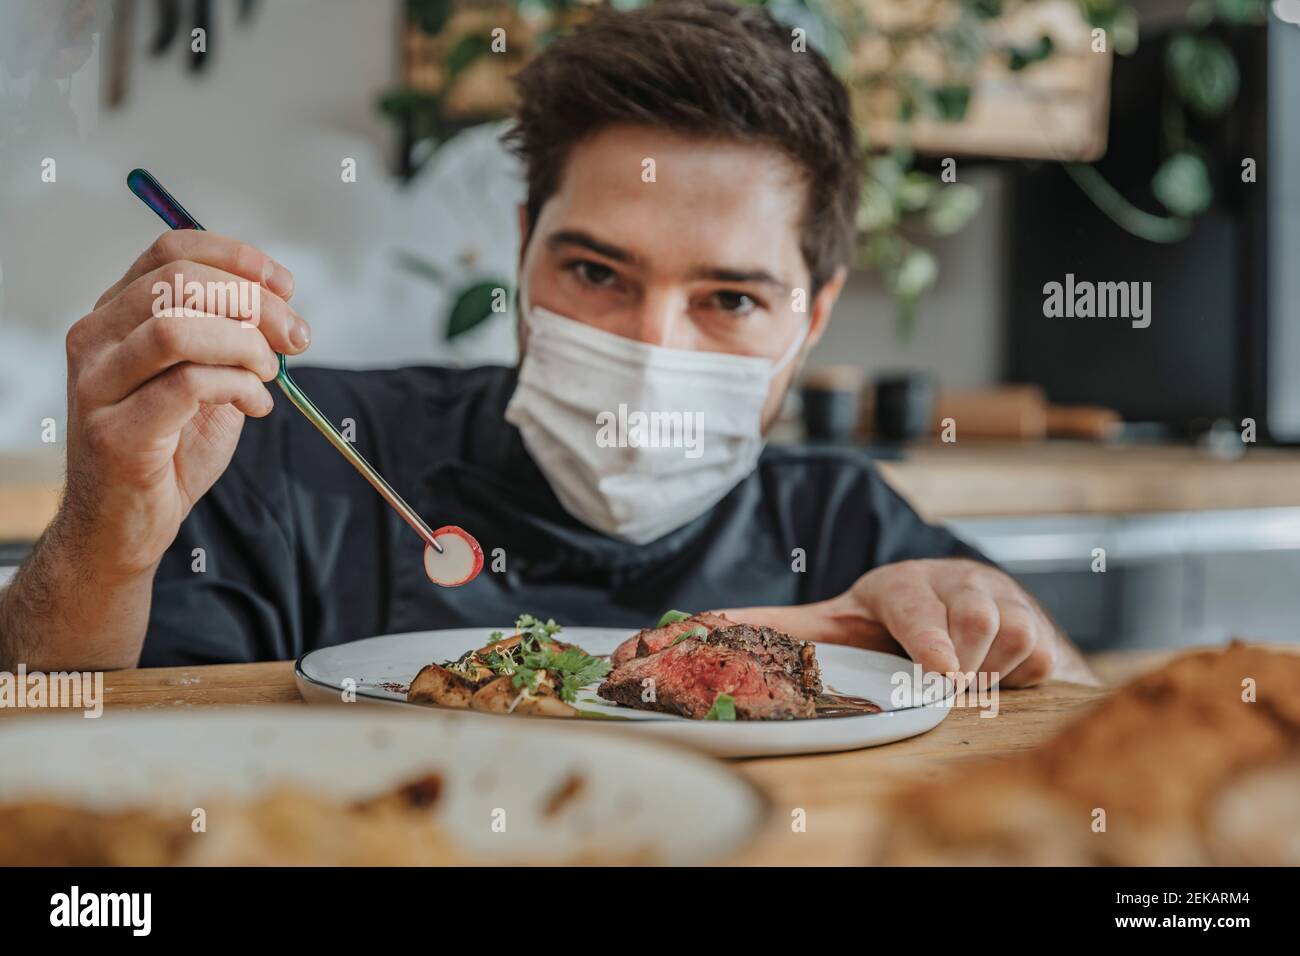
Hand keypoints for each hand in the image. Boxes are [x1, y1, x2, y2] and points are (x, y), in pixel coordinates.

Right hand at [62, 230, 308, 577]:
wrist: (127, 526)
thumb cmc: (168, 452)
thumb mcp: (208, 380)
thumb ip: (232, 337)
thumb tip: (281, 304)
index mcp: (117, 316)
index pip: (172, 251)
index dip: (237, 258)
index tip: (283, 285)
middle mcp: (96, 340)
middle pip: (179, 281)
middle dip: (255, 302)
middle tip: (295, 337)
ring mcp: (98, 385)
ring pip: (177, 326)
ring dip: (244, 345)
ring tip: (268, 374)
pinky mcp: (116, 431)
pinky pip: (188, 384)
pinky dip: (239, 388)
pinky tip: (254, 407)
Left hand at [720, 559, 1094, 686]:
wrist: (957, 609)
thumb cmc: (884, 623)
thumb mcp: (832, 621)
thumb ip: (774, 626)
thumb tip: (701, 624)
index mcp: (898, 583)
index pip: (916, 603)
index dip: (930, 636)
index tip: (940, 672)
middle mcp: (953, 581)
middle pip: (980, 618)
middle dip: (968, 660)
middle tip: (948, 682)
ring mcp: (1001, 598)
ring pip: (1016, 635)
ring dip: (991, 670)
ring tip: (961, 675)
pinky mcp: (1038, 625)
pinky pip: (1044, 656)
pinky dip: (1020, 676)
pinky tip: (993, 675)